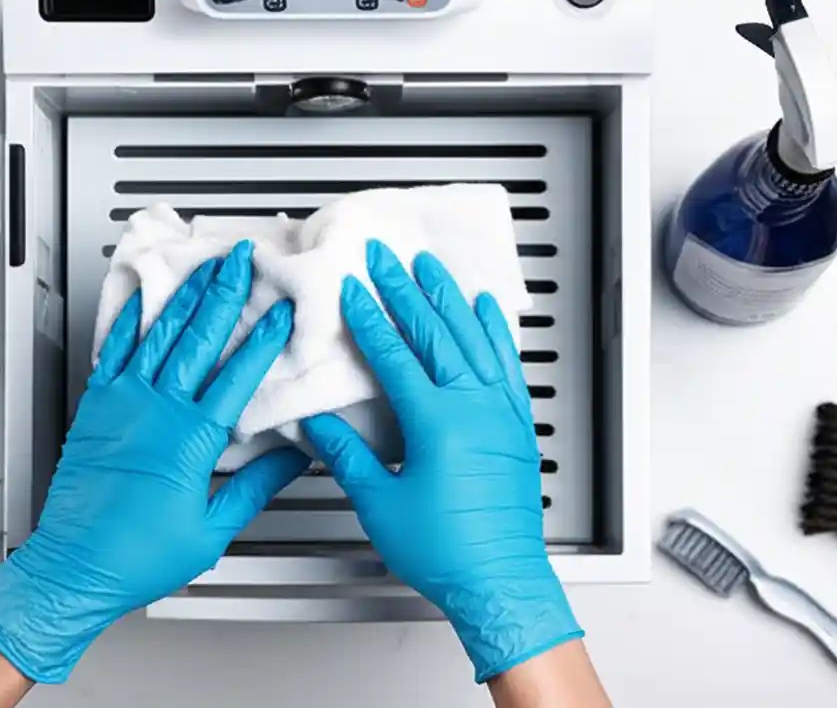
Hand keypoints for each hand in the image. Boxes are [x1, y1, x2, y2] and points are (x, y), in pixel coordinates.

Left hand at [0, 241, 309, 683]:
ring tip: (204, 265)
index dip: (263, 338)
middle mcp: (157, 411)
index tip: (282, 310)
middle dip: (226, 292)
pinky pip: (115, 352)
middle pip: (199, 337)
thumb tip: (292, 458)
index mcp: (192, 440)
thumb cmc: (138, 556)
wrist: (74, 566)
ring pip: (159, 334)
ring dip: (184, 295)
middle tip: (245, 259)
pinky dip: (130, 321)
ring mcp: (123, 404)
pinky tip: (142, 297)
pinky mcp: (96, 408)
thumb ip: (255, 486)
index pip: (238, 375)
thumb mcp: (213, 529)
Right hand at [302, 241, 582, 682]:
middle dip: (405, 290)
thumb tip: (320, 426)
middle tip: (386, 256)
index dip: (368, 319)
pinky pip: (506, 364)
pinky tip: (486, 309)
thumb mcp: (380, 504)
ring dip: (449, 298)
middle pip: (434, 332)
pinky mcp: (517, 424)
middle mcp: (473, 408)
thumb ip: (349, 456)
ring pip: (473, 338)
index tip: (351, 290)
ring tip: (432, 266)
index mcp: (436, 423)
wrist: (499, 579)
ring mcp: (500, 412)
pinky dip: (494, 332)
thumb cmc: (444, 551)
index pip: (394, 355)